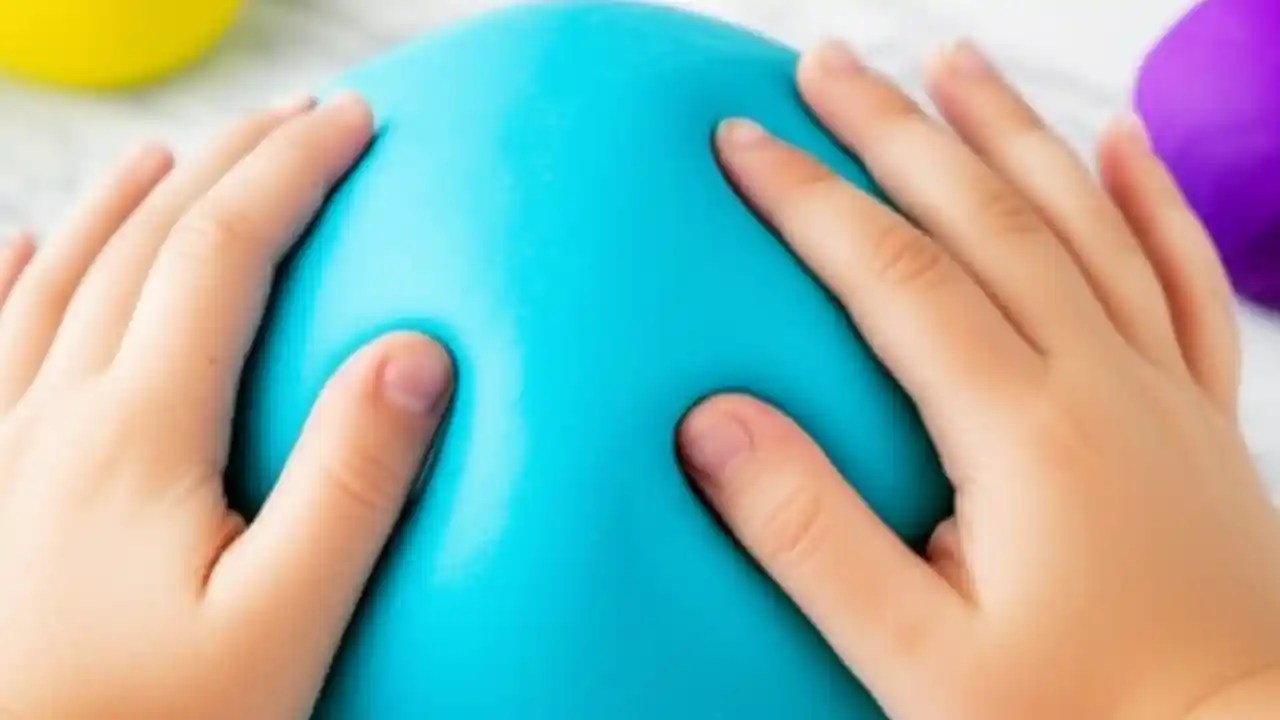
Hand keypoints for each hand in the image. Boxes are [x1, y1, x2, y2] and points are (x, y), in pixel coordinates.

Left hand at [0, 94, 451, 718]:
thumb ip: (351, 486)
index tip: (354, 120)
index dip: (292, 172)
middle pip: (147, 241)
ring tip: (182, 152)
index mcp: (138, 434)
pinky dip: (13, 272)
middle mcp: (54, 413)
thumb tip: (415, 355)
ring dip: (131, 197)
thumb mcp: (280, 626)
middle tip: (301, 115)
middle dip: (231, 161)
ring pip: (61, 274)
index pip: (223, 254)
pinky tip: (27, 242)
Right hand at [680, 40, 1279, 718]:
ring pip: (1081, 217)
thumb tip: (712, 425)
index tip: (744, 139)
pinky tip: (1122, 141)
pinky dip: (1150, 196)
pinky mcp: (1200, 413)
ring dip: (1008, 130)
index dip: (812, 197)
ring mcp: (1162, 386)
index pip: (897, 274)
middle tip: (828, 62)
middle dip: (895, 129)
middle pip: (983, 215)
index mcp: (1024, 429)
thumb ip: (812, 538)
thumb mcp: (920, 664)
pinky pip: (1182, 274)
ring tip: (952, 61)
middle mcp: (1101, 379)